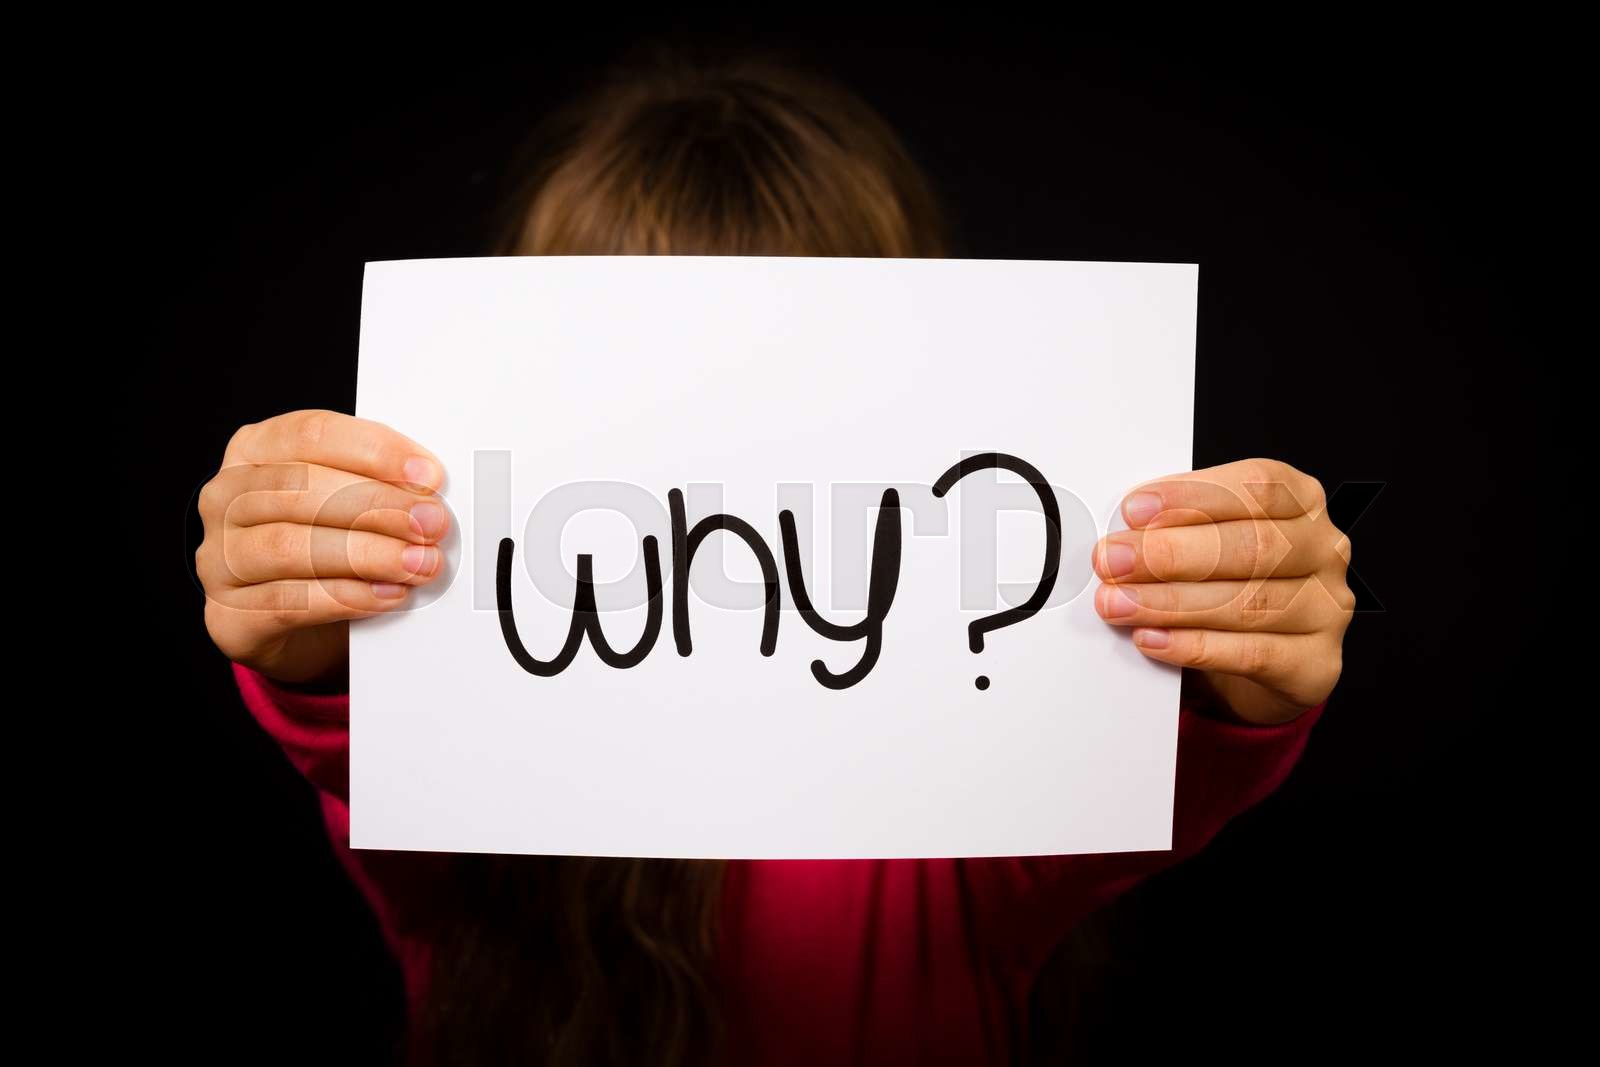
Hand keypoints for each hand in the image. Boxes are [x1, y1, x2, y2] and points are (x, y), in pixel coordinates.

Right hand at [196, 410, 449, 685]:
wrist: (294, 624)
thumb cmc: (324, 545)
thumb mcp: (345, 501)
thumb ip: (376, 484)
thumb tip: (428, 488)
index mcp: (254, 451)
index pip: (311, 435)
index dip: (374, 451)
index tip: (428, 475)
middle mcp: (226, 499)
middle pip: (302, 490)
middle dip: (378, 505)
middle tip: (431, 523)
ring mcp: (219, 559)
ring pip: (292, 546)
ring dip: (367, 554)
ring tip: (418, 563)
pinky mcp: (230, 615)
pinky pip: (290, 602)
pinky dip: (348, 597)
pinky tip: (388, 594)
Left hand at [1091, 458, 1353, 724]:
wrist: (1263, 662)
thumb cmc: (1232, 583)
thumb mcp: (1209, 541)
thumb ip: (1179, 526)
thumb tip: (1124, 532)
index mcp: (1302, 501)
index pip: (1257, 486)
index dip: (1191, 496)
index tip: (1134, 510)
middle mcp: (1324, 549)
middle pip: (1252, 545)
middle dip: (1171, 554)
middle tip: (1113, 561)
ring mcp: (1327, 609)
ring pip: (1248, 603)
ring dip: (1170, 603)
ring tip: (1118, 603)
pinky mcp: (1316, 663)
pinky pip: (1252, 654)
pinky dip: (1194, 646)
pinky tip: (1153, 639)